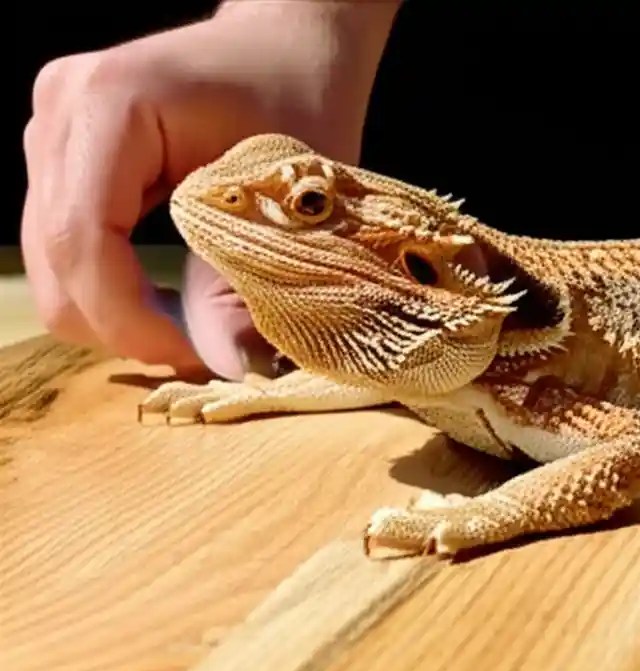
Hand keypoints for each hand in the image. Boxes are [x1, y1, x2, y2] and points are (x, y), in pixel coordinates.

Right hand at [21, 0, 398, 377]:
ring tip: (193, 331)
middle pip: (54, 258)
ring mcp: (51, 133)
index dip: (128, 316)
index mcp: (108, 105)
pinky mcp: (63, 156)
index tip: (193, 356)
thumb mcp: (288, 195)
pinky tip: (170, 303)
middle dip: (122, 324)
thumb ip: (247, 283)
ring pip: (53, 262)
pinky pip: (69, 245)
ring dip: (116, 311)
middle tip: (202, 356)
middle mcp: (60, 113)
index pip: (82, 237)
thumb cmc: (300, 96)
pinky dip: (114, 287)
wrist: (288, 43)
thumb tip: (229, 369)